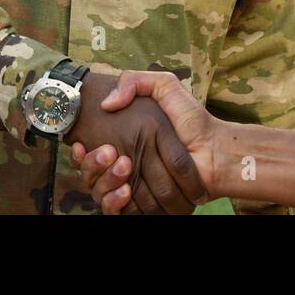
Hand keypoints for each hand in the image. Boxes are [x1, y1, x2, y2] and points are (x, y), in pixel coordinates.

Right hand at [63, 72, 206, 214]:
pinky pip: (117, 212)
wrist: (216, 150)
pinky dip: (115, 203)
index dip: (81, 154)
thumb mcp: (164, 86)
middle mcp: (124, 169)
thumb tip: (108, 103)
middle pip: (92, 176)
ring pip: (100, 194)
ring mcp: (132, 190)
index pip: (89, 155)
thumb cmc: (191, 119)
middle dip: (92, 166)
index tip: (78, 144)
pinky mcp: (143, 207)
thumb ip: (136, 81)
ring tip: (121, 165)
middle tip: (107, 152)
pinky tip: (124, 190)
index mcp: (125, 146)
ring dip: (104, 182)